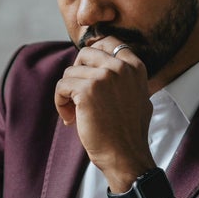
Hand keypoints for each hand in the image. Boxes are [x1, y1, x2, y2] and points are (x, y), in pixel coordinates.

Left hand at [54, 37, 155, 192]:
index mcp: (134, 67)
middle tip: (78, 96)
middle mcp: (120, 67)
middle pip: (85, 54)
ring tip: (75, 113)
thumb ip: (126, 78)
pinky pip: (61, 86)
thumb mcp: (139, 97)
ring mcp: (103, 77)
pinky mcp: (86, 90)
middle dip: (77, 74)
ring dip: (67, 93)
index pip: (108, 42)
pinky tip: (70, 118)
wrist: (125, 155)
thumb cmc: (129, 132)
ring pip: (70, 72)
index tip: (85, 73)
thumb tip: (107, 63)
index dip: (92, 56)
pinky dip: (60, 102)